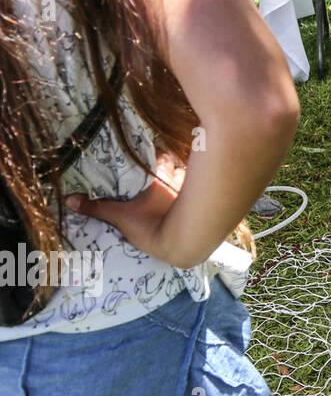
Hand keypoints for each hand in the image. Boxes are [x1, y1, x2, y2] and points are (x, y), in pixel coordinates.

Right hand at [66, 152, 184, 254]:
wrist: (181, 243)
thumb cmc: (152, 226)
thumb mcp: (121, 217)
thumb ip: (97, 207)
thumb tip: (70, 199)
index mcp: (160, 176)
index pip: (160, 154)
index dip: (153, 153)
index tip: (143, 154)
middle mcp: (176, 180)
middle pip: (173, 163)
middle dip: (163, 164)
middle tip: (150, 167)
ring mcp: (187, 192)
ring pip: (183, 176)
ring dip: (176, 176)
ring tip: (164, 180)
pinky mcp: (194, 205)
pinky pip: (190, 191)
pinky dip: (184, 191)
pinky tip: (176, 197)